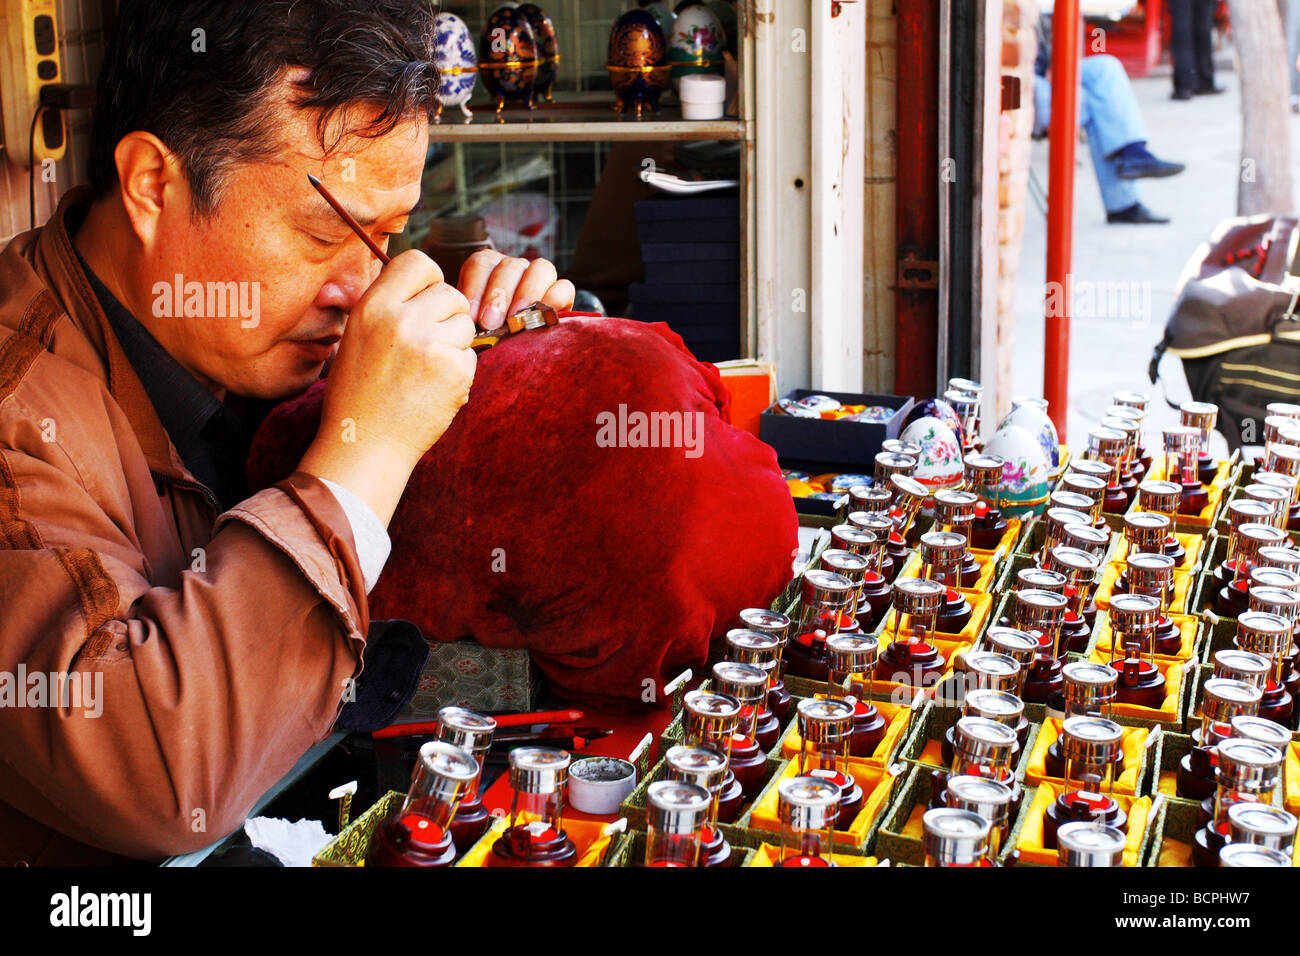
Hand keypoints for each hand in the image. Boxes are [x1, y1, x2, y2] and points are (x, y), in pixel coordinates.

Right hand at [299, 250, 476, 524]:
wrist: (365, 443)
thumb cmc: (358, 391)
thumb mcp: (356, 335)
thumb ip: (388, 304)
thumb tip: (424, 280)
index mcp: (374, 306)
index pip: (419, 261)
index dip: (427, 281)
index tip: (422, 301)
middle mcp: (403, 320)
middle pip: (450, 293)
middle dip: (445, 315)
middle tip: (425, 344)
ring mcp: (431, 346)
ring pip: (466, 324)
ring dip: (454, 343)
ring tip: (426, 368)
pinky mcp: (455, 373)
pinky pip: (471, 356)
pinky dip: (459, 371)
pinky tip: (434, 388)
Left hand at [457, 249, 575, 330]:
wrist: (509, 353)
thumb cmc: (485, 339)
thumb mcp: (471, 328)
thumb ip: (468, 320)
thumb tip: (463, 324)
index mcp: (488, 270)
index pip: (482, 264)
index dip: (475, 288)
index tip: (471, 317)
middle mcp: (514, 268)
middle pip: (509, 266)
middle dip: (499, 295)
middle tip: (490, 323)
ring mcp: (540, 278)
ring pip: (541, 269)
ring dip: (527, 294)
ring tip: (516, 321)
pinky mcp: (562, 294)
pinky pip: (563, 288)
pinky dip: (553, 300)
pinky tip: (541, 319)